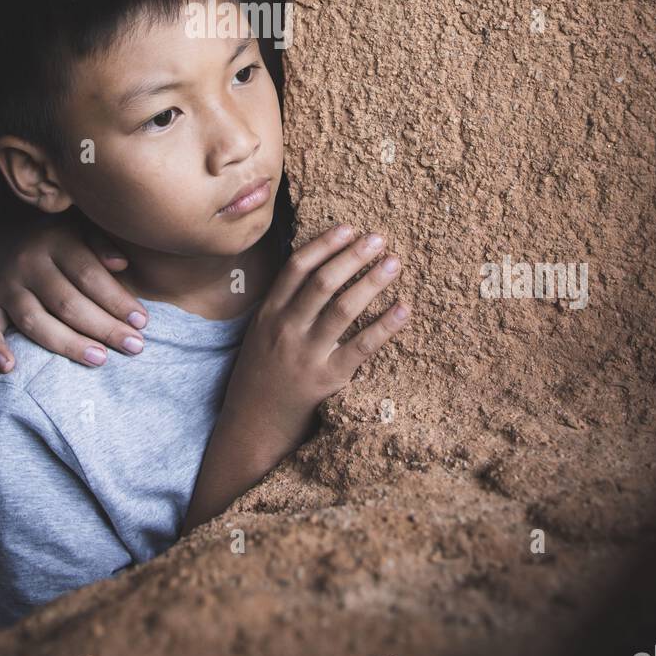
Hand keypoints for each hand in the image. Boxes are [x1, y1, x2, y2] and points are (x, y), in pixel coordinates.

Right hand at [0, 218, 146, 372]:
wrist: (23, 242)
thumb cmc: (71, 242)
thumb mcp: (88, 229)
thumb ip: (104, 243)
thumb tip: (120, 264)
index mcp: (55, 240)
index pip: (88, 275)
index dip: (117, 300)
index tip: (142, 322)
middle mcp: (27, 263)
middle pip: (66, 302)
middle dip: (103, 327)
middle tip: (134, 346)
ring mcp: (6, 286)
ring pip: (34, 321)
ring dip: (67, 344)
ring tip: (99, 359)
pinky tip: (9, 368)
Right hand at [220, 223, 408, 455]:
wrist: (251, 427)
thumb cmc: (260, 377)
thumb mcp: (259, 334)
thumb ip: (281, 305)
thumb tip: (313, 270)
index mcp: (268, 314)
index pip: (296, 268)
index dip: (324, 244)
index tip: (348, 228)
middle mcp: (286, 329)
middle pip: (322, 282)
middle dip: (352, 256)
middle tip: (379, 238)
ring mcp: (306, 355)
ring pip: (342, 309)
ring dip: (371, 282)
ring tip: (393, 263)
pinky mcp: (326, 380)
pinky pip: (361, 347)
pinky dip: (385, 326)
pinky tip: (403, 309)